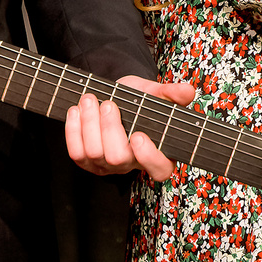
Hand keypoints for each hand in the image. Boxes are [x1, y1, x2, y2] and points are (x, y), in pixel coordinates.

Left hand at [64, 76, 194, 181]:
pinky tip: (76, 111)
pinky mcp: (87, 162)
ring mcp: (108, 166)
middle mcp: (133, 164)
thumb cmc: (138, 98)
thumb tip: (188, 91)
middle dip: (109, 128)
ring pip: (94, 153)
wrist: (112, 97)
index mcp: (159, 153)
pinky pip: (76, 153)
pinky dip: (73, 129)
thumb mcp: (154, 93)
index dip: (148, 156)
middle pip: (118, 158)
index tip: (138, 135)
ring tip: (90, 100)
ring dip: (89, 123)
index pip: (159, 169)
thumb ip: (171, 93)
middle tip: (108, 104)